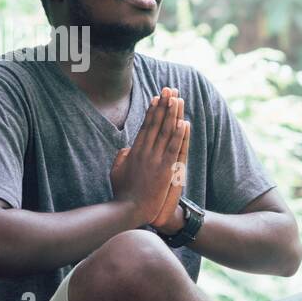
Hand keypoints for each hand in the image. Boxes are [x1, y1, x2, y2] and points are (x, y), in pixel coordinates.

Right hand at [110, 87, 188, 225]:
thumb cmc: (122, 193)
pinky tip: (184, 122)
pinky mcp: (165, 170)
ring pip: (166, 132)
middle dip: (163, 106)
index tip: (157, 98)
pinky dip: (179, 135)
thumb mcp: (117, 171)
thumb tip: (127, 148)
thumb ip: (122, 157)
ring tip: (177, 99)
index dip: (152, 111)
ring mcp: (155, 160)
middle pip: (156, 124)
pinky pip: (174, 148)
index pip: (146, 126)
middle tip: (169, 90)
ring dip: (172, 115)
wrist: (128, 210)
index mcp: (134, 151)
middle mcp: (145, 152)